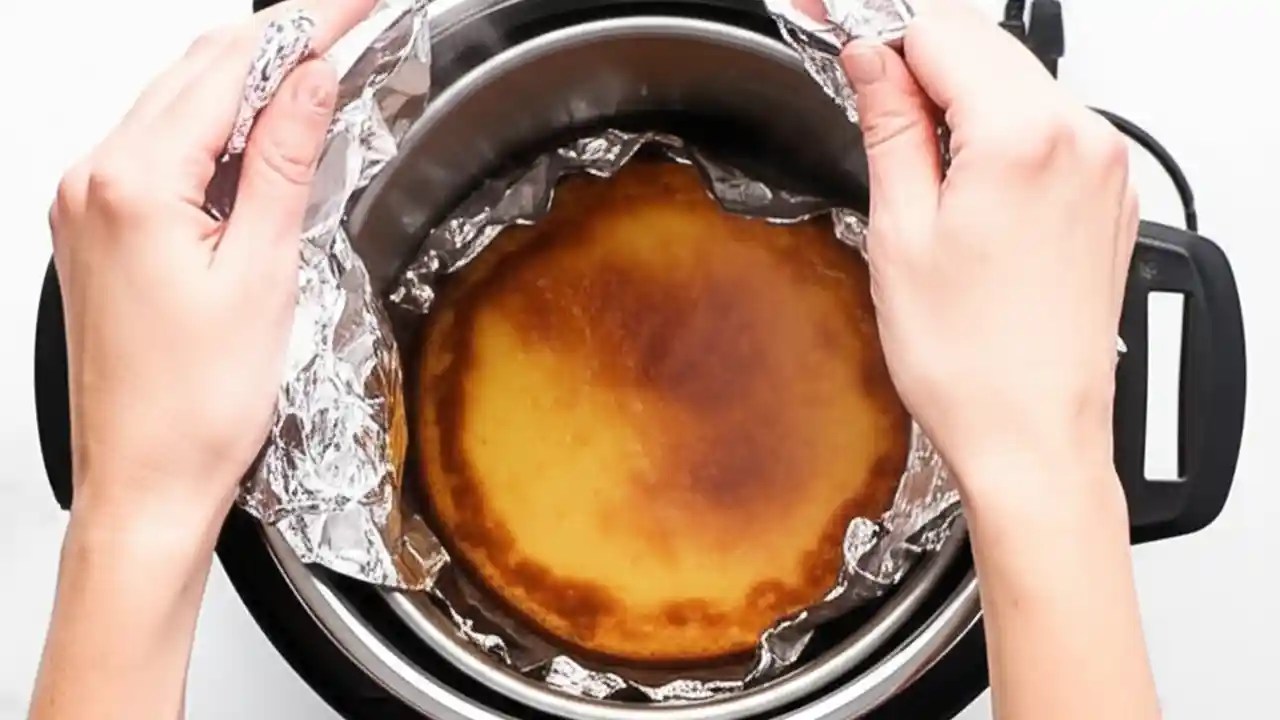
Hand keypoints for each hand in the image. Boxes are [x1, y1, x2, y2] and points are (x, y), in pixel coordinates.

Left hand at [49, 0, 375, 536]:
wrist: (144, 485)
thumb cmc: (193, 408)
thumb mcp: (264, 273)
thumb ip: (286, 162)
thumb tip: (311, 80)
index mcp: (132, 185)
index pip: (232, 68)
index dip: (305, 25)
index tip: (355, 4)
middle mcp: (93, 181)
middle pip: (196, 70)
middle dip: (279, 39)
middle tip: (349, 24)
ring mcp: (87, 203)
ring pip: (176, 103)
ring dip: (248, 80)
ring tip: (319, 70)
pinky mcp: (97, 228)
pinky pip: (158, 147)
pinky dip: (215, 127)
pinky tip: (261, 134)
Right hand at [841, 0, 1136, 504]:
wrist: (1034, 438)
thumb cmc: (972, 363)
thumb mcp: (902, 231)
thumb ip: (890, 127)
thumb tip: (872, 63)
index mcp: (1024, 138)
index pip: (942, 30)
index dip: (878, 31)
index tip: (839, 35)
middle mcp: (1081, 141)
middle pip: (986, 45)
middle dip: (917, 55)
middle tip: (859, 80)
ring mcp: (1104, 169)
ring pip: (1019, 82)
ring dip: (958, 91)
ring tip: (904, 141)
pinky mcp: (1108, 197)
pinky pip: (1049, 128)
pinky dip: (999, 128)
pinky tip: (958, 172)